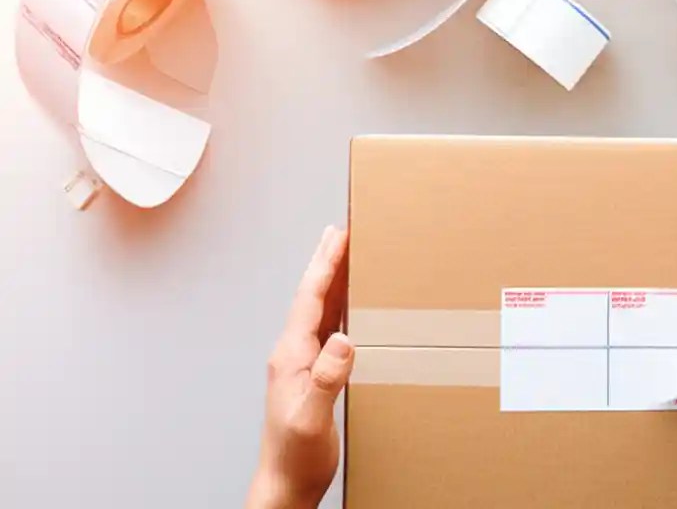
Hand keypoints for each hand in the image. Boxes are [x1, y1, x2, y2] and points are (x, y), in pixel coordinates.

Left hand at [247, 227, 354, 508]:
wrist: (285, 483)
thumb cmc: (294, 456)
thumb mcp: (311, 417)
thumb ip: (326, 378)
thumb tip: (343, 339)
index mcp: (291, 355)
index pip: (311, 300)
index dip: (326, 265)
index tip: (340, 236)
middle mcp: (294, 353)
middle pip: (314, 296)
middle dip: (328, 262)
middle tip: (342, 231)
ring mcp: (302, 363)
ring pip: (322, 310)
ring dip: (334, 281)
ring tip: (346, 257)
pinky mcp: (314, 375)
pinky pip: (329, 330)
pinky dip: (342, 308)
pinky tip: (352, 307)